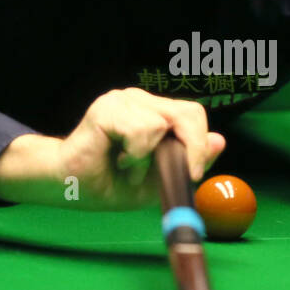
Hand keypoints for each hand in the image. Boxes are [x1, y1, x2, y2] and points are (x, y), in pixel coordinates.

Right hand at [55, 88, 225, 209]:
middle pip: (188, 113)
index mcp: (154, 113)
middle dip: (191, 147)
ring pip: (163, 123)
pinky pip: (142, 130)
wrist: (70, 188)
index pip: (192, 115)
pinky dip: (136, 154)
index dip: (199, 143)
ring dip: (149, 157)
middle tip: (181, 173)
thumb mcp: (158, 180)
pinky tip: (119, 160)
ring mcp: (124, 101)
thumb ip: (187, 160)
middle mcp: (141, 102)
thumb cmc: (109, 183)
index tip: (193, 174)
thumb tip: (219, 141)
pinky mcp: (108, 109)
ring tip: (129, 167)